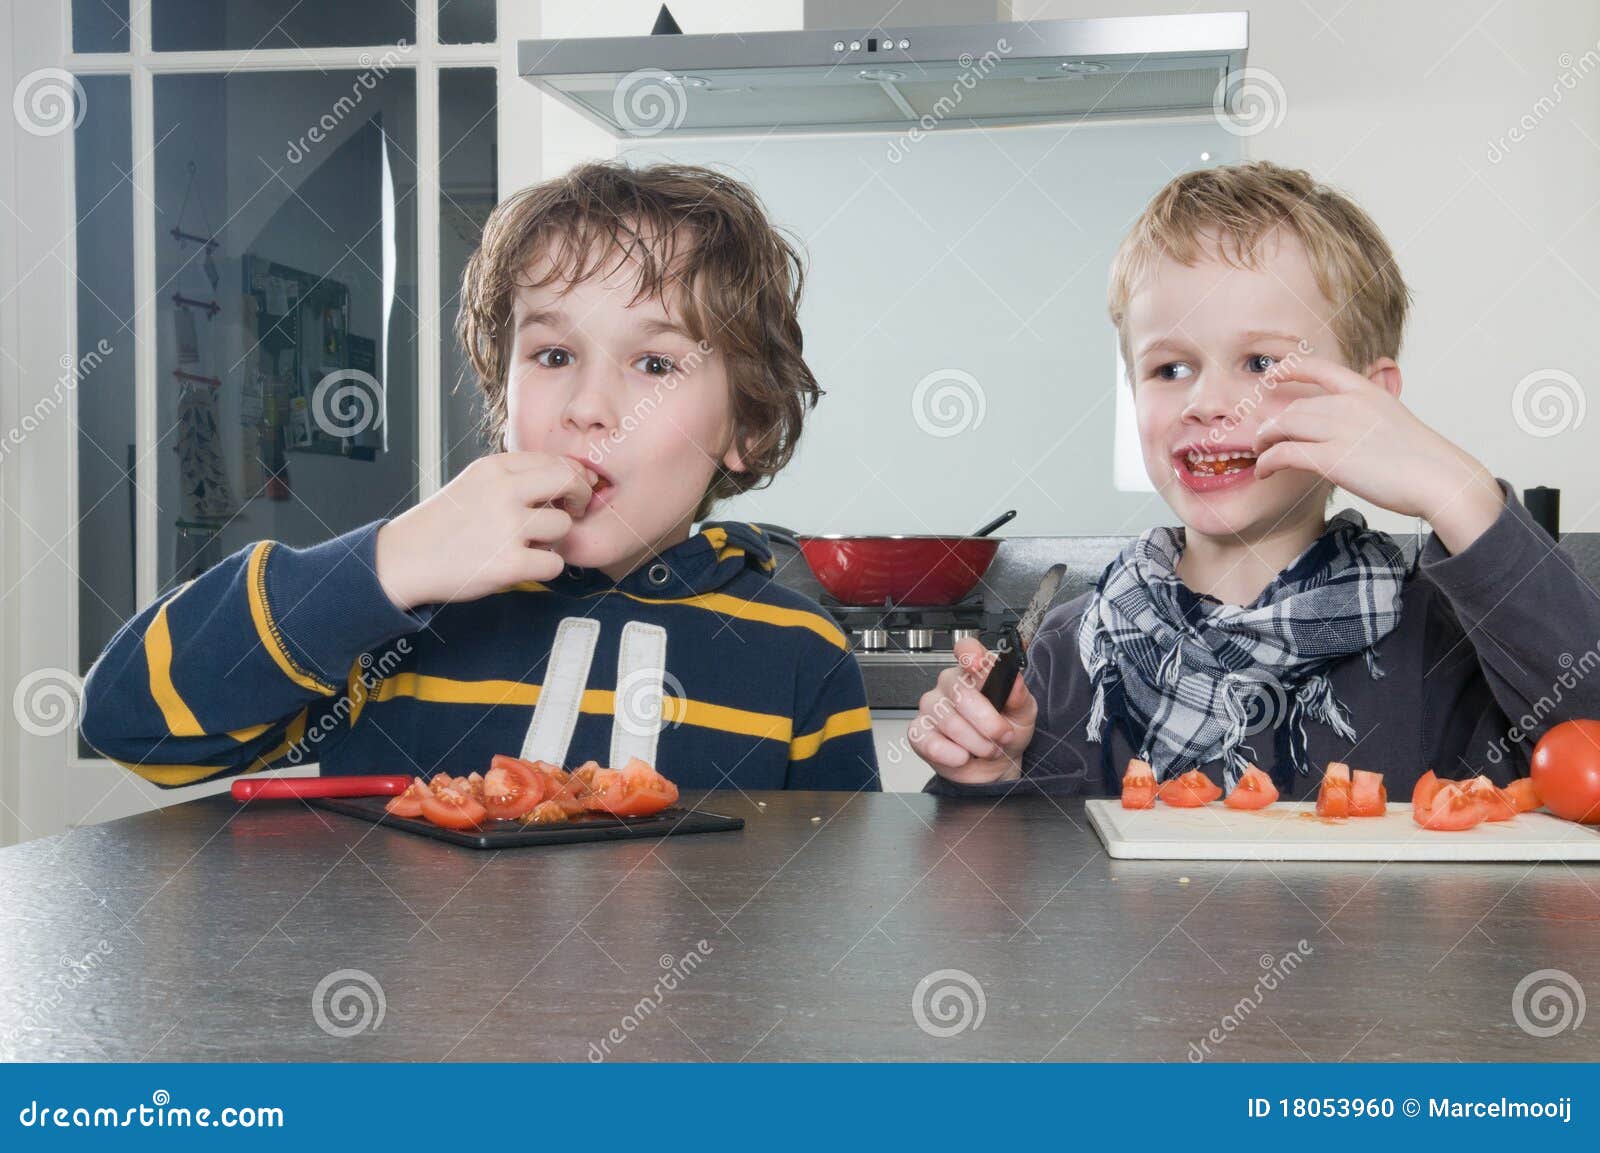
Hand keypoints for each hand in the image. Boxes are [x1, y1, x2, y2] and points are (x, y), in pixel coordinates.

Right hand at [375, 453, 594, 611]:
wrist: (404, 558)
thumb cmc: (442, 524)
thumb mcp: (474, 483)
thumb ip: (514, 477)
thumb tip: (566, 475)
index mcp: (494, 468)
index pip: (554, 459)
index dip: (572, 475)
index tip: (572, 490)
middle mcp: (503, 491)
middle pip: (569, 481)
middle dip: (580, 496)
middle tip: (574, 510)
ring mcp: (507, 527)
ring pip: (564, 526)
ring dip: (555, 539)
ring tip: (531, 543)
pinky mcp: (509, 563)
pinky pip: (555, 563)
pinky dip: (546, 568)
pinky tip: (524, 564)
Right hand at [908, 637, 1036, 784]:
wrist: (995, 765)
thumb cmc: (1006, 734)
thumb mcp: (1023, 715)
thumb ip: (1020, 697)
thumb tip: (1015, 682)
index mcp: (974, 672)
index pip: (966, 650)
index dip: (970, 653)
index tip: (978, 663)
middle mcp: (949, 684)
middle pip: (962, 693)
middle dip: (989, 723)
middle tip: (1002, 735)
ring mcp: (931, 707)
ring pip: (951, 723)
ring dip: (977, 744)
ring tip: (986, 748)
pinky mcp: (919, 733)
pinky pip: (932, 743)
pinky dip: (953, 755)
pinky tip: (963, 756)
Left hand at [1251, 355, 1503, 552]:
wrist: (1441, 479)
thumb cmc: (1423, 459)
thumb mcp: (1394, 422)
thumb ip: (1366, 419)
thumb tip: (1344, 432)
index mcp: (1367, 392)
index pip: (1321, 370)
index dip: (1291, 369)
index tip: (1271, 374)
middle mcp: (1350, 405)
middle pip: (1294, 408)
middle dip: (1272, 423)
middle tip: (1261, 439)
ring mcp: (1340, 429)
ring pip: (1283, 426)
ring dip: (1264, 441)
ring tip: (1259, 454)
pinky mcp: (1332, 457)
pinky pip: (1284, 453)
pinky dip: (1267, 461)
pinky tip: (1264, 471)